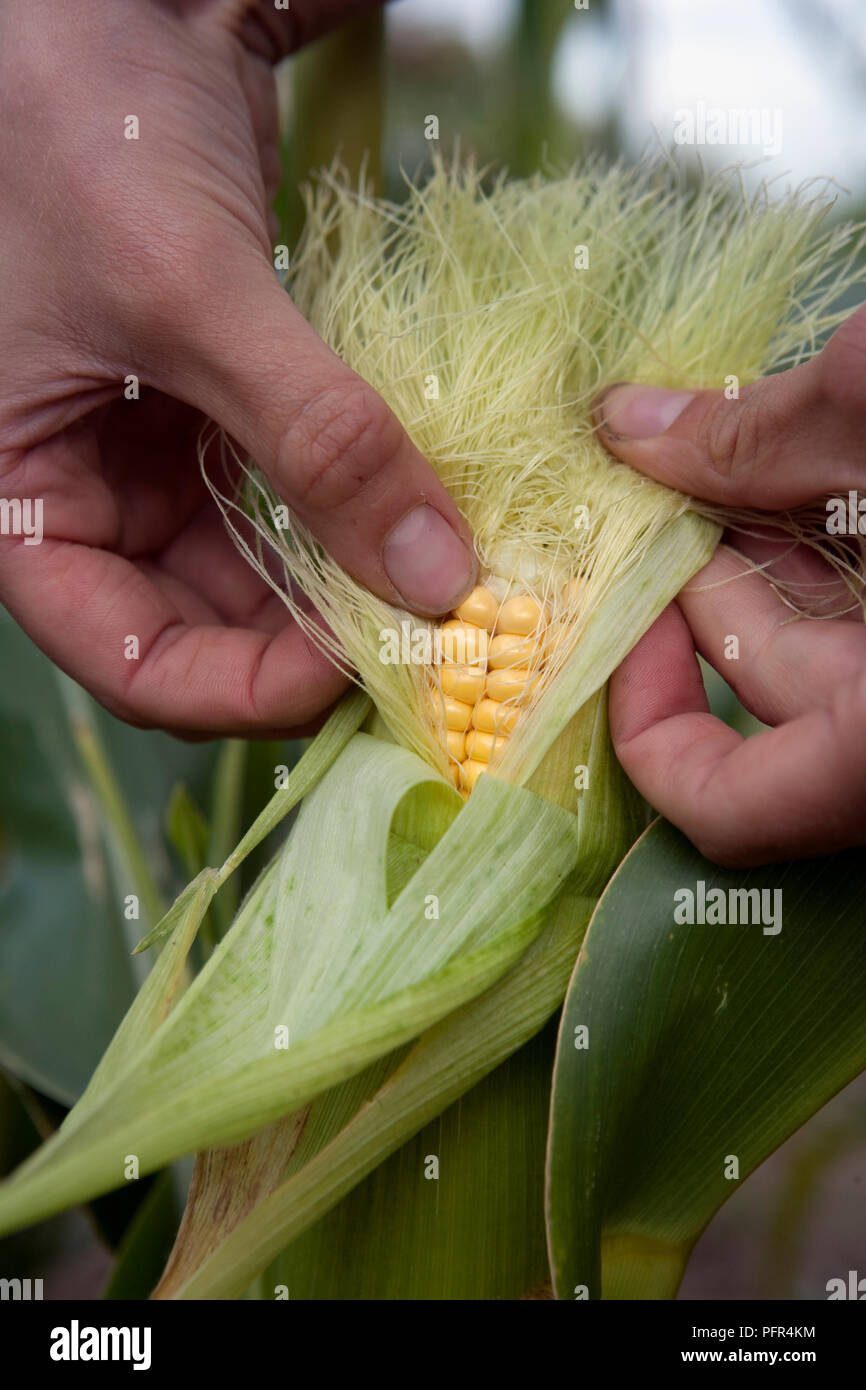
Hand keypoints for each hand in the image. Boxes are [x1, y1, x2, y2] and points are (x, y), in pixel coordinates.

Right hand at [0, 0, 475, 737]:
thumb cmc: (70, 127)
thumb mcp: (185, 297)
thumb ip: (314, 439)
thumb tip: (438, 577)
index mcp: (26, 504)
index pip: (131, 658)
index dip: (242, 688)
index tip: (359, 668)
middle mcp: (97, 493)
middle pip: (217, 623)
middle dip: (326, 636)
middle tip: (445, 636)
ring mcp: (168, 447)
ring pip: (275, 560)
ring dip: (362, 573)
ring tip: (457, 577)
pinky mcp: (233, 395)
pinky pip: (307, 480)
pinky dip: (371, 496)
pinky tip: (440, 503)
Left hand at [596, 304, 865, 865]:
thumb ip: (752, 435)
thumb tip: (620, 423)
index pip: (737, 812)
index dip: (651, 731)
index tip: (626, 628)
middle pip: (778, 709)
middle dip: (705, 600)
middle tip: (658, 507)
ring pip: (832, 659)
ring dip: (769, 566)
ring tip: (730, 466)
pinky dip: (832, 558)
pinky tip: (809, 475)